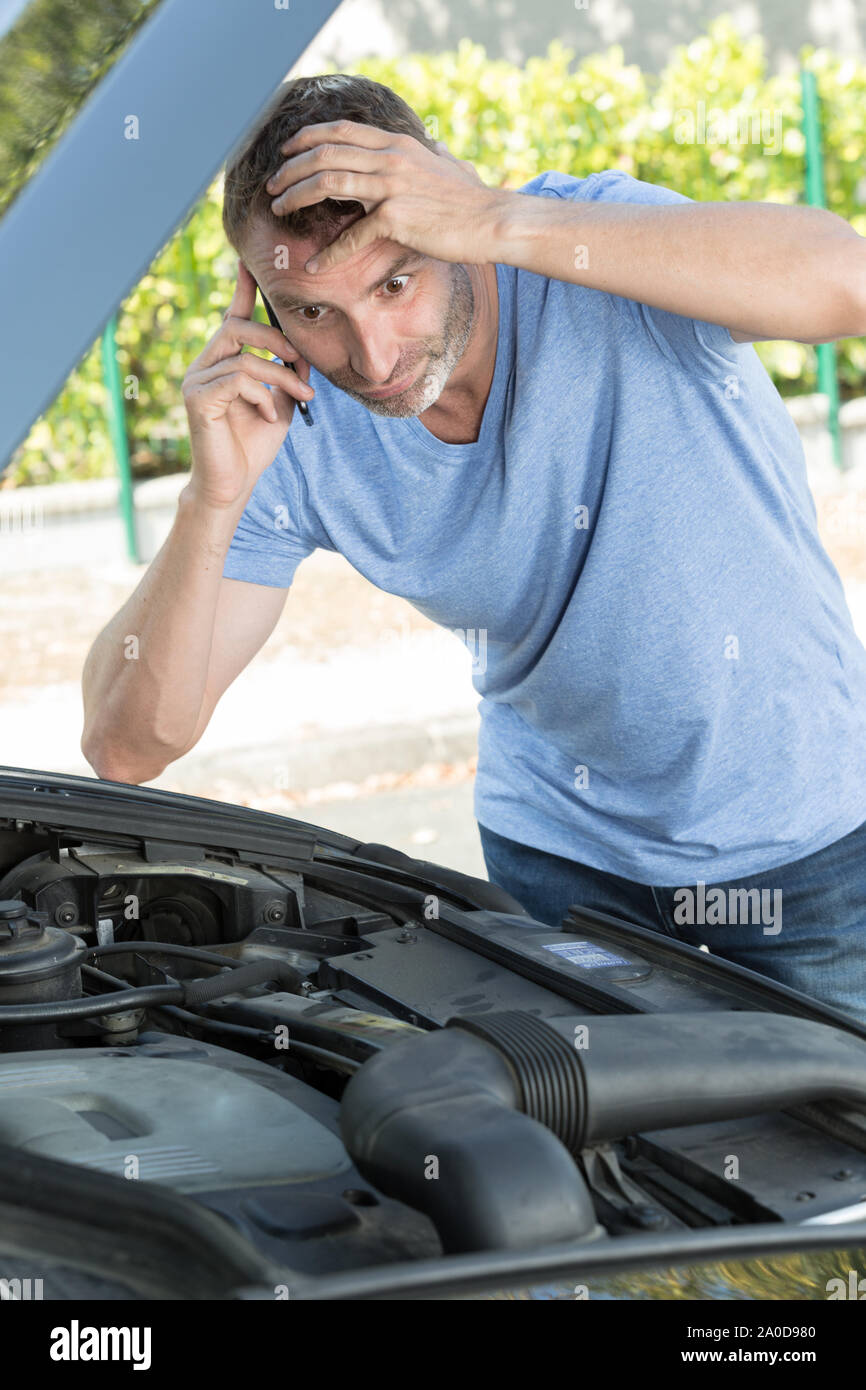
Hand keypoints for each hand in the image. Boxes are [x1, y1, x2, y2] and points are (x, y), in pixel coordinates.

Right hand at [181, 261, 314, 509]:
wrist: (234, 483)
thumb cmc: (254, 444)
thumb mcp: (281, 403)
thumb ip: (287, 374)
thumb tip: (301, 351)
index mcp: (222, 362)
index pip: (231, 317)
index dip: (242, 289)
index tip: (250, 262)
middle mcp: (204, 366)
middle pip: (237, 327)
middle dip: (275, 338)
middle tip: (300, 359)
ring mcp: (196, 381)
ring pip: (243, 356)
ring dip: (281, 375)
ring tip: (303, 395)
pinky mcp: (197, 400)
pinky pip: (237, 380)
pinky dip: (262, 395)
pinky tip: (268, 414)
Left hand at [265, 120, 504, 273]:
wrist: (492, 221)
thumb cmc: (473, 200)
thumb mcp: (451, 164)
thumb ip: (436, 153)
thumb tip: (436, 145)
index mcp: (396, 144)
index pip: (340, 131)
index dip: (307, 138)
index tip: (287, 151)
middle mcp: (390, 158)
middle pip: (324, 152)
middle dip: (290, 167)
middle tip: (272, 184)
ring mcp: (391, 186)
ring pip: (327, 180)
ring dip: (295, 195)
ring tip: (277, 209)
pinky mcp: (395, 218)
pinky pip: (351, 235)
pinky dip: (328, 253)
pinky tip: (313, 265)